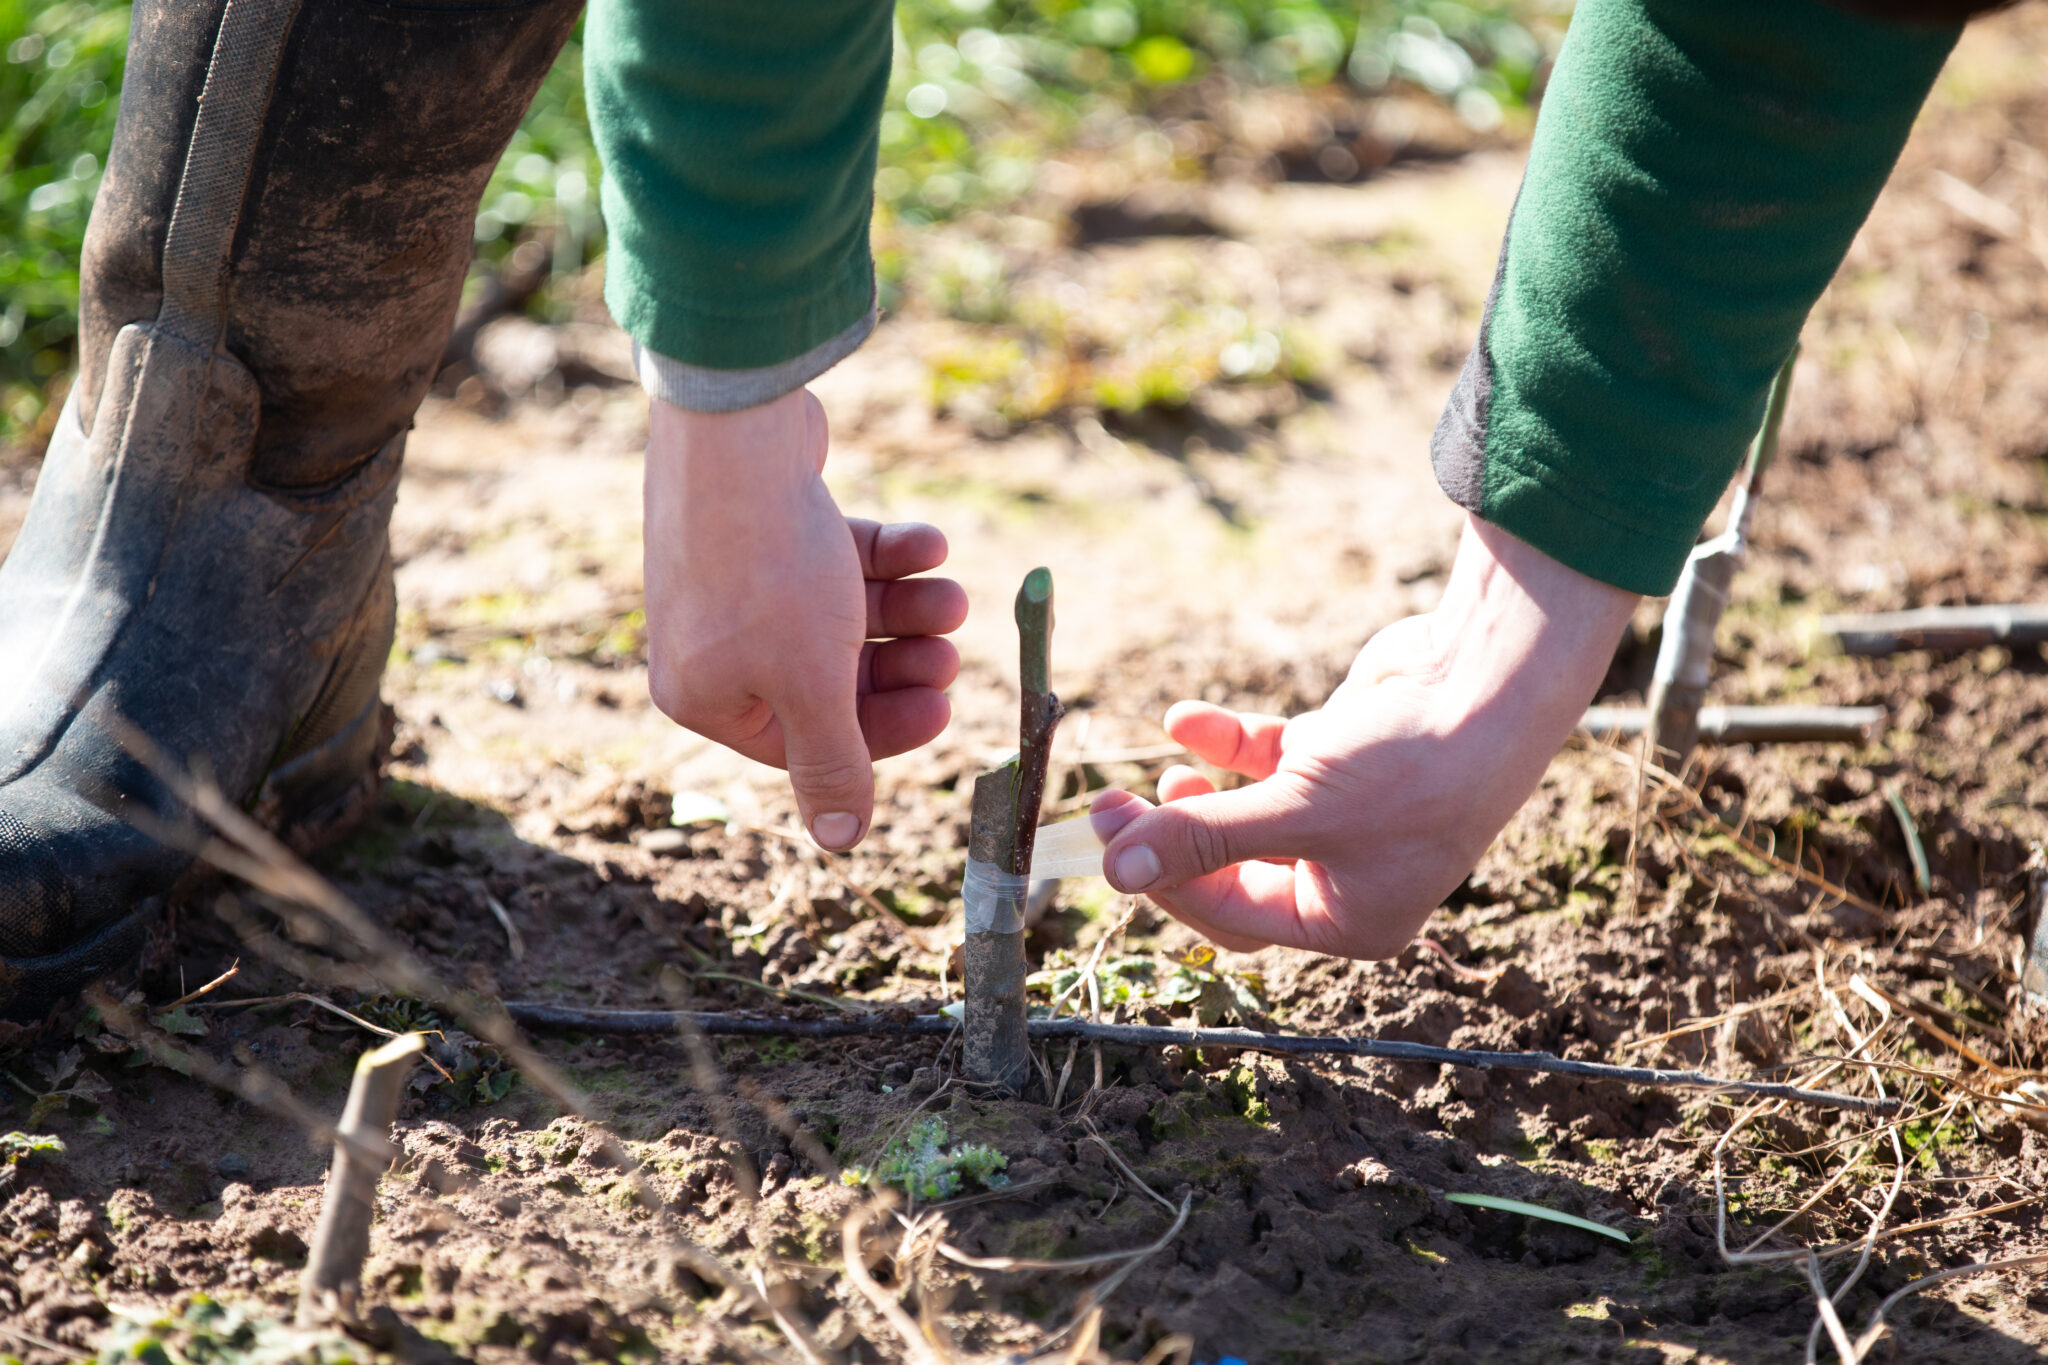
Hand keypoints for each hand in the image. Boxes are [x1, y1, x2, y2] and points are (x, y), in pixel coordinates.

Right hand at [642, 389, 966, 849]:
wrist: (741, 433)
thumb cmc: (769, 570)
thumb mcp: (813, 683)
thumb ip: (833, 761)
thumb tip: (842, 842)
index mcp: (707, 694)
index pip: (806, 742)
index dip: (884, 731)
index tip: (945, 708)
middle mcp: (715, 641)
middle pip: (832, 678)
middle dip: (904, 664)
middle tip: (953, 652)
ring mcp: (740, 579)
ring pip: (846, 616)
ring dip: (913, 610)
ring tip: (955, 596)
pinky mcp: (770, 522)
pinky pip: (843, 558)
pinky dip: (894, 555)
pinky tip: (932, 544)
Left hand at [1092, 513, 1638, 956]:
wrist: (1491, 679)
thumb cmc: (1413, 766)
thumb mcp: (1298, 811)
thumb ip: (1204, 840)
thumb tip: (1117, 871)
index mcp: (1348, 920)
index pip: (1232, 916)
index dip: (1166, 881)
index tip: (1110, 841)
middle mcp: (1347, 876)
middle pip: (1232, 870)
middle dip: (1170, 838)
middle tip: (1107, 807)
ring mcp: (1344, 815)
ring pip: (1245, 815)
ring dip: (1195, 796)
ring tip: (1157, 774)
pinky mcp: (1341, 759)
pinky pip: (1268, 762)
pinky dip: (1226, 743)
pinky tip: (1184, 719)